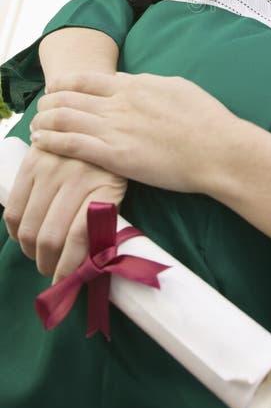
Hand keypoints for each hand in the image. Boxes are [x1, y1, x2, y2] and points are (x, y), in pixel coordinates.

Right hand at [4, 145, 126, 281]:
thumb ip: (104, 221)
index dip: (70, 268)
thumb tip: (91, 265)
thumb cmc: (115, 167)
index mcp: (102, 187)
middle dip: (50, 265)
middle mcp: (74, 177)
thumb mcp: (119, 191)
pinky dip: (17, 233)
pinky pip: (14, 210)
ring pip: (29, 229)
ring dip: (32, 253)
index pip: (78, 239)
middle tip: (54, 273)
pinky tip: (25, 238)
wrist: (104, 125)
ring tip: (41, 257)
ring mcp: (50, 168)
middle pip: (50, 239)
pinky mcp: (32, 163)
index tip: (68, 283)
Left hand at [30, 72, 240, 194]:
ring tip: (35, 126)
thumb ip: (149, 85)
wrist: (218, 149)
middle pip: (70, 97)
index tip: (56, 90)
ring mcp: (116, 128)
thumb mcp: (177, 87)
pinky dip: (52, 141)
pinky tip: (41, 142)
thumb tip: (133, 82)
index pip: (88, 79)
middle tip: (40, 111)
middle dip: (49, 103)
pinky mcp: (115, 155)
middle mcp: (120, 102)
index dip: (66, 84)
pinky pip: (72, 145)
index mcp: (135, 85)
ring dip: (45, 121)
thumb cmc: (207, 120)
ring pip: (65, 119)